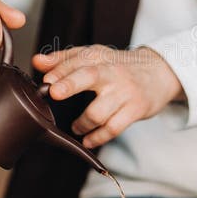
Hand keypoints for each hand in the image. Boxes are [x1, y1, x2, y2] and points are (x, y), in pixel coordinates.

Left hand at [33, 44, 184, 147]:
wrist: (159, 73)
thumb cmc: (118, 66)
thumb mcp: (95, 57)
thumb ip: (64, 60)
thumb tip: (37, 62)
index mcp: (99, 57)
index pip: (77, 60)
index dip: (60, 69)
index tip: (46, 80)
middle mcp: (112, 72)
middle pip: (89, 76)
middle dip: (70, 84)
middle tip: (54, 93)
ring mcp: (125, 92)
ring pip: (98, 111)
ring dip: (82, 123)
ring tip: (76, 127)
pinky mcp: (135, 110)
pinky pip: (113, 128)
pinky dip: (97, 137)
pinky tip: (87, 140)